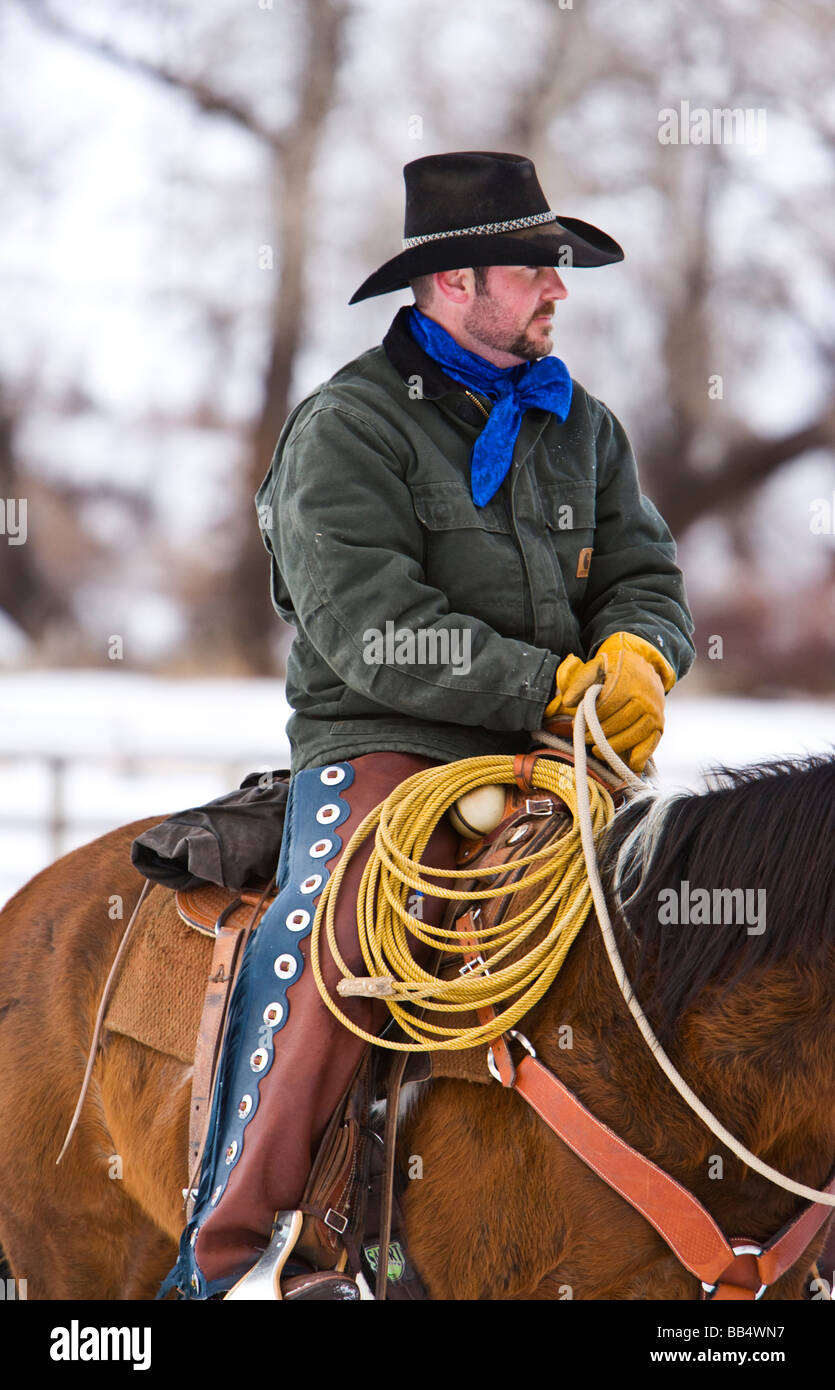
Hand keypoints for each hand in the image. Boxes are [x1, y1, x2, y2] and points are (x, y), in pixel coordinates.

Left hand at [546, 633, 674, 771]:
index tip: (576, 724)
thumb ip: (580, 681)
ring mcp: (655, 712)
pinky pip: (652, 743)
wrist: (644, 665)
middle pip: (620, 723)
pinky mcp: (660, 724)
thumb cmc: (615, 668)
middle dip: (599, 734)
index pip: (608, 706)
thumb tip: (567, 702)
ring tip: (597, 750)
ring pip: (634, 735)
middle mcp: (646, 698)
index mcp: (629, 682)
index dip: (591, 717)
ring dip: (614, 747)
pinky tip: (630, 765)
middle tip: (584, 738)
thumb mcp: (596, 666)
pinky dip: (641, 755)